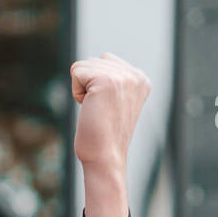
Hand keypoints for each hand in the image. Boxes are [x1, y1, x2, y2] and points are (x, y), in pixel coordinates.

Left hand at [70, 52, 149, 172]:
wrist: (106, 157)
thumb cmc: (105, 135)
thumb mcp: (116, 101)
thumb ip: (114, 80)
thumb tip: (101, 59)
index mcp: (141, 79)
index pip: (106, 61)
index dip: (97, 85)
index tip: (108, 108)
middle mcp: (136, 75)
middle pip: (94, 60)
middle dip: (88, 85)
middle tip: (100, 110)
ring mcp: (123, 77)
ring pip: (84, 65)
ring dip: (82, 89)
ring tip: (96, 110)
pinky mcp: (106, 80)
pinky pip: (76, 71)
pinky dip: (76, 92)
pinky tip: (89, 108)